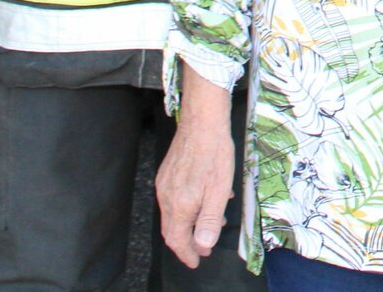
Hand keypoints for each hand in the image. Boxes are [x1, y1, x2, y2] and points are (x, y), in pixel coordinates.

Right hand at [156, 66, 235, 269]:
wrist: (202, 120)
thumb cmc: (214, 152)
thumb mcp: (219, 189)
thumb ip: (210, 219)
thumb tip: (202, 245)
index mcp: (180, 204)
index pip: (178, 240)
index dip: (188, 254)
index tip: (197, 262)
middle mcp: (167, 197)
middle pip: (172, 230)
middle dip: (186, 243)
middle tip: (202, 250)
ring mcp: (164, 185)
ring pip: (172, 215)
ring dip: (188, 225)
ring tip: (209, 224)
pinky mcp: (165, 174)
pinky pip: (172, 200)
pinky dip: (185, 209)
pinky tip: (202, 200)